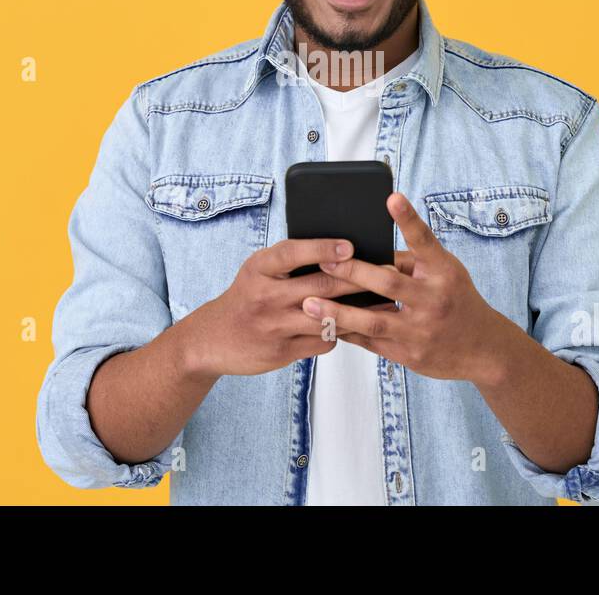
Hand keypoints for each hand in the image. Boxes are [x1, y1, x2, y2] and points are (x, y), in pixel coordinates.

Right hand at [183, 238, 371, 377]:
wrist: (212, 339)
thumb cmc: (246, 296)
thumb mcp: (257, 271)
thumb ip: (289, 260)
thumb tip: (338, 250)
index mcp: (259, 268)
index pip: (293, 253)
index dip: (323, 248)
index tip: (350, 247)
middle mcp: (265, 296)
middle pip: (319, 286)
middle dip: (357, 280)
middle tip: (386, 273)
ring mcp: (274, 326)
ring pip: (327, 317)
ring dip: (358, 311)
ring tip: (384, 304)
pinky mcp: (282, 352)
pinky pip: (323, 341)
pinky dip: (341, 333)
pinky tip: (357, 326)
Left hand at [305, 192, 508, 383]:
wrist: (484, 349)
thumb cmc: (457, 300)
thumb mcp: (446, 272)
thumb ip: (412, 260)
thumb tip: (369, 248)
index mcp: (443, 272)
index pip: (424, 240)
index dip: (408, 218)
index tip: (391, 197)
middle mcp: (433, 299)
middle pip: (389, 282)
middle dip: (353, 271)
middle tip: (323, 259)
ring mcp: (421, 330)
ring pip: (373, 320)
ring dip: (339, 312)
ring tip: (309, 303)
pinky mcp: (409, 354)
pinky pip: (371, 342)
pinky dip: (347, 332)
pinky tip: (323, 325)